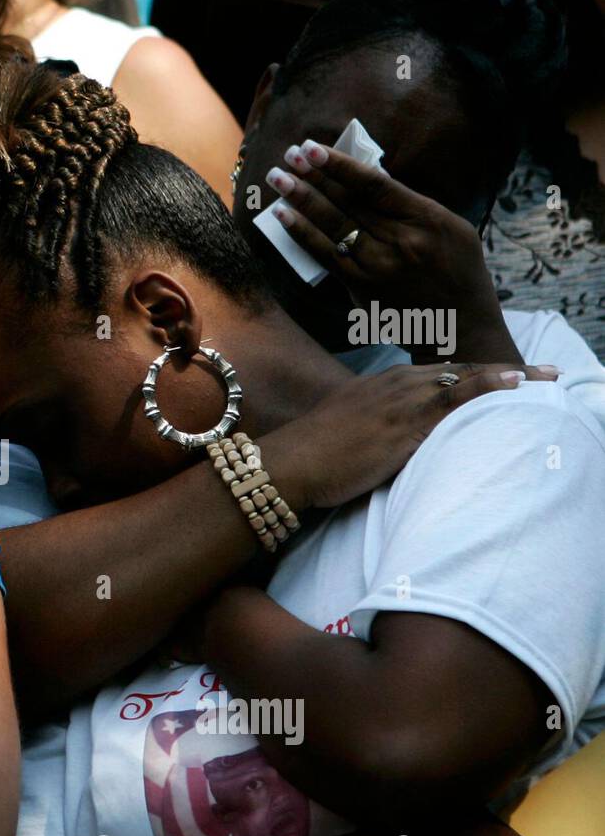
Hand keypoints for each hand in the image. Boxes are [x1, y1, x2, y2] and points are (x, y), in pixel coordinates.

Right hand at [264, 361, 558, 509]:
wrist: (288, 464)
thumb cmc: (311, 456)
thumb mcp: (347, 430)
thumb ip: (376, 428)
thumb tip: (392, 441)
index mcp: (382, 385)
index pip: (440, 375)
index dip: (478, 374)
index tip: (508, 375)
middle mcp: (396, 385)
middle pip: (462, 372)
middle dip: (505, 371)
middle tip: (545, 372)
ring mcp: (403, 403)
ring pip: (467, 381)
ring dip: (510, 378)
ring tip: (546, 377)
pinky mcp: (405, 425)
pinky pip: (456, 403)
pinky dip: (488, 390)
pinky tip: (514, 386)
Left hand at [266, 140, 511, 362]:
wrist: (460, 325)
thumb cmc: (458, 270)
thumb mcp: (449, 227)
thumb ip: (410, 205)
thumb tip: (367, 182)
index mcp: (426, 219)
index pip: (374, 185)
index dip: (341, 166)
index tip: (315, 149)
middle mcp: (401, 241)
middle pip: (348, 203)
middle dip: (315, 177)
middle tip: (289, 155)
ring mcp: (378, 266)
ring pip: (332, 227)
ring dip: (301, 201)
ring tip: (278, 180)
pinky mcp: (362, 288)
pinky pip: (326, 256)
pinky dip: (303, 234)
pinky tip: (285, 217)